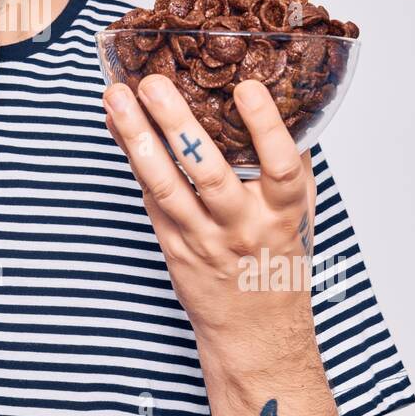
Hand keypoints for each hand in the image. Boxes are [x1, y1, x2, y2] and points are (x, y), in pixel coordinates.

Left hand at [102, 74, 317, 362]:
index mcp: (283, 212)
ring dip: (136, 137)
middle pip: (208, 173)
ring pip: (165, 186)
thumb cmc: (278, 259)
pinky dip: (131, 157)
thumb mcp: (299, 213)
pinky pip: (148, 196)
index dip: (265, 127)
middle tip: (152, 83)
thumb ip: (291, 162)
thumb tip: (283, 97)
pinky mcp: (172, 245)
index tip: (247, 87)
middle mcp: (242, 226)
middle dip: (177, 124)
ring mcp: (202, 238)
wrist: (256, 333)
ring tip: (115, 97)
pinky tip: (116, 125)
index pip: (280, 167)